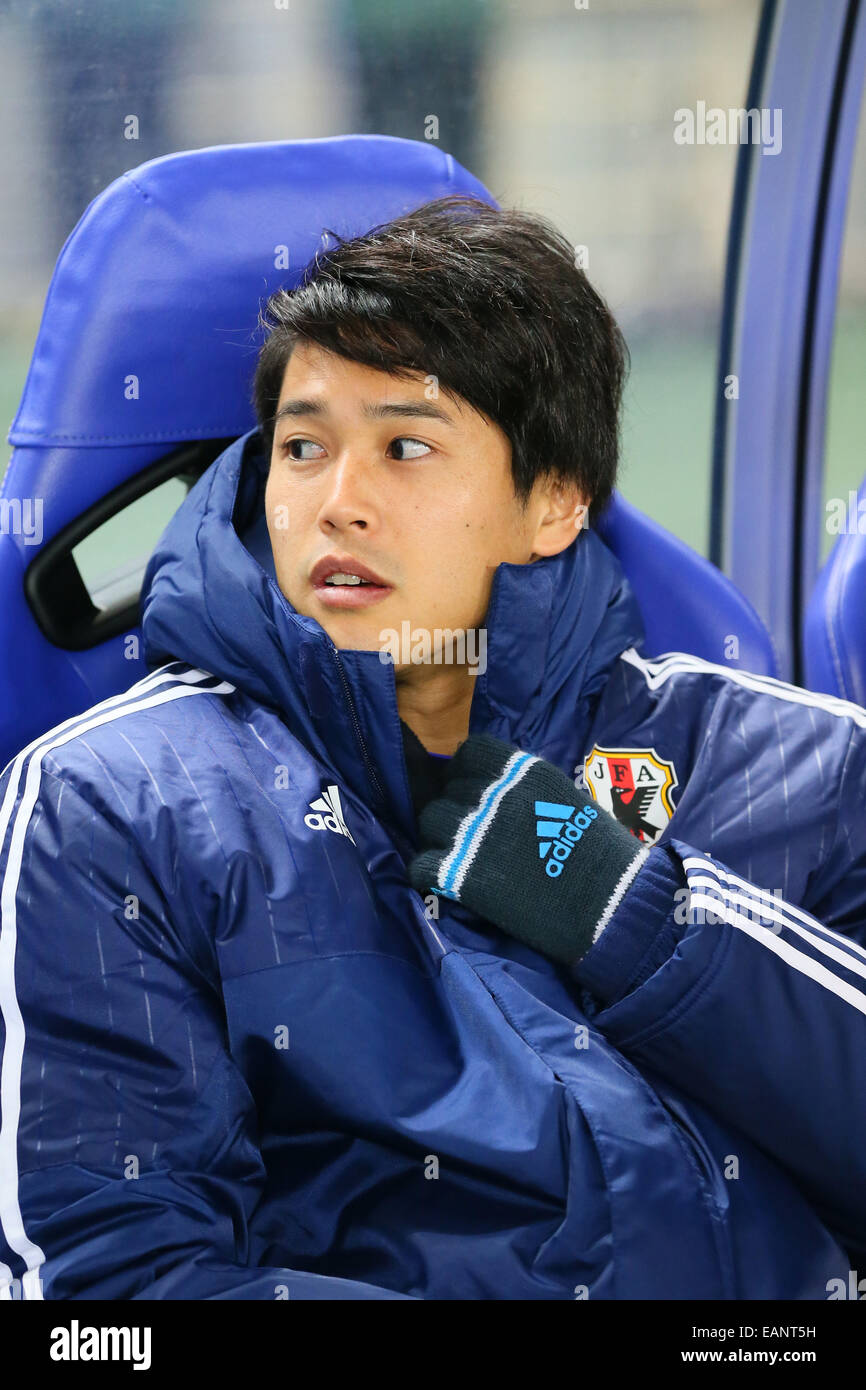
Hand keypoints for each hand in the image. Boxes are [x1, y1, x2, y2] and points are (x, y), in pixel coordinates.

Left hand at [407, 733, 647, 965]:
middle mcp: (493, 795)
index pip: (470, 752)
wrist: (612, 904)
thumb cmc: (604, 855)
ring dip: (439, 838)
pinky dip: (428, 873)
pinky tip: (444, 882)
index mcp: (522, 772)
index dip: (466, 772)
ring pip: (429, 823)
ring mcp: (473, 834)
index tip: (472, 791)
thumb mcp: (567, 801)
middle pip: (447, 791)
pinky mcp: (460, 874)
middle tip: (467, 832)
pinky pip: (420, 865)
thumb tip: (503, 791)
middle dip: (454, 809)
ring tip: (456, 857)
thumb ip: (528, 790)